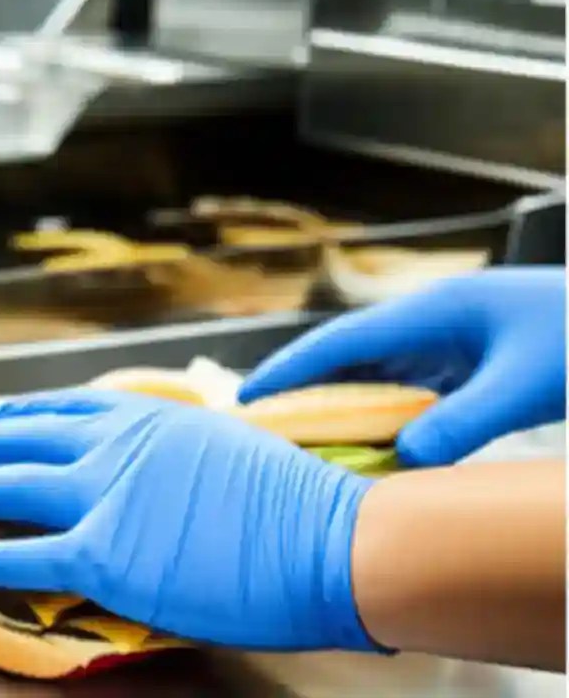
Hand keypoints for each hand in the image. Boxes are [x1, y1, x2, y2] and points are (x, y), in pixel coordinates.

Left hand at [0, 390, 376, 650]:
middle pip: (27, 442)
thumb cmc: (296, 503)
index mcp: (150, 417)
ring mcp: (104, 497)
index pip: (69, 408)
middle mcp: (116, 447)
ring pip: (14, 488)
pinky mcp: (102, 554)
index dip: (27, 415)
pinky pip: (28, 554)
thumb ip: (177, 452)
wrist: (327, 541)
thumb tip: (159, 465)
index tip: (2, 417)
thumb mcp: (226, 447)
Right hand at [240, 267, 565, 466]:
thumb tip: (406, 460)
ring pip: (379, 371)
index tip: (247, 395)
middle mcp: (434, 320)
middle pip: (350, 356)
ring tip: (306, 436)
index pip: (343, 343)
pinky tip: (378, 439)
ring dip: (343, 401)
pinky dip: (385, 411)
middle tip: (263, 424)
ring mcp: (453, 336)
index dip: (289, 369)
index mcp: (435, 312)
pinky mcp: (473, 357)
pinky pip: (412, 385)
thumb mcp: (524, 387)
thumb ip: (462, 422)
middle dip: (304, 386)